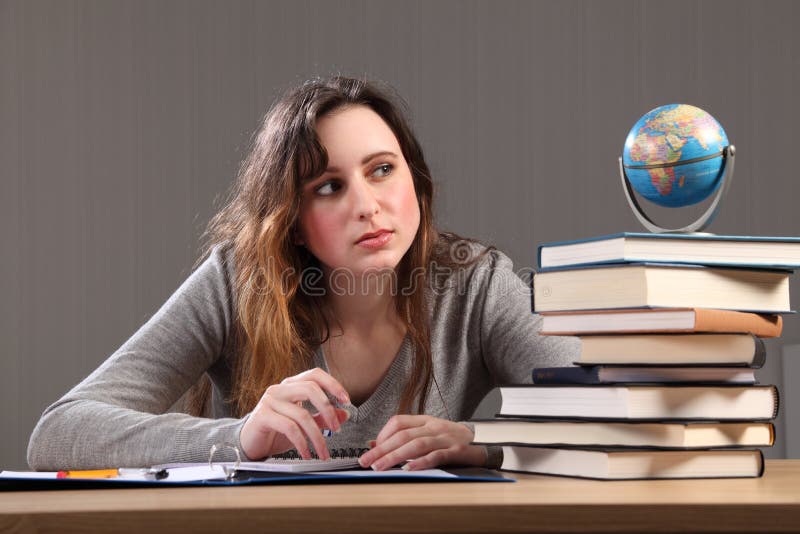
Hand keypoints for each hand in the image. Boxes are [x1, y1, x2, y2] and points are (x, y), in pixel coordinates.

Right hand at [239, 368, 350, 460]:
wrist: (248, 444)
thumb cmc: (274, 432)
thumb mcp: (302, 424)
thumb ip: (321, 418)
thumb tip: (344, 414)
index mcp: (291, 385)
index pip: (315, 374)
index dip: (333, 384)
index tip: (346, 400)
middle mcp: (280, 389)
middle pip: (311, 388)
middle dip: (328, 410)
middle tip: (337, 428)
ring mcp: (270, 401)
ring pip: (302, 414)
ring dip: (317, 436)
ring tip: (323, 451)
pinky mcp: (263, 416)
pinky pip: (290, 428)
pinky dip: (302, 443)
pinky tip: (307, 453)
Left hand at [358, 415, 487, 470]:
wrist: (480, 442)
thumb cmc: (449, 439)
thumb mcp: (426, 433)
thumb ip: (404, 437)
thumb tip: (376, 444)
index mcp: (424, 420)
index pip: (398, 422)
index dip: (382, 435)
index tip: (371, 449)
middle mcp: (433, 427)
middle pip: (403, 436)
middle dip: (382, 449)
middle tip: (367, 461)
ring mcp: (445, 438)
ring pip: (416, 445)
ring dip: (396, 456)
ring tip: (381, 467)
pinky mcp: (456, 451)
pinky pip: (436, 456)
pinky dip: (421, 462)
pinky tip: (409, 468)